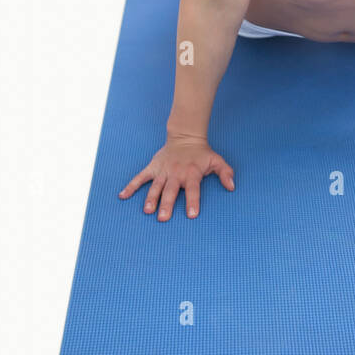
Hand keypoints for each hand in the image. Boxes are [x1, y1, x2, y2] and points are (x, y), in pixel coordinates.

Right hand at [118, 133, 234, 219]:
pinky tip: (123, 196)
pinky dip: (131, 186)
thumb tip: (232, 187)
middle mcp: (176, 173)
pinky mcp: (153, 168)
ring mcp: (163, 171)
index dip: (193, 201)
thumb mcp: (217, 161)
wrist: (185, 137)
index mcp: (192, 173)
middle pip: (171, 191)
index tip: (192, 214)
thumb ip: (226, 173)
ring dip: (151, 198)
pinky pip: (140, 177)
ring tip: (147, 211)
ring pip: (155, 186)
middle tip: (163, 218)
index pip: (193, 189)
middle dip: (167, 204)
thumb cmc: (202, 154)